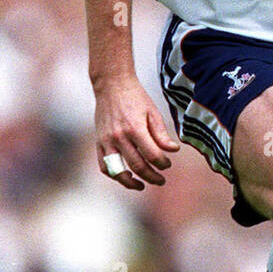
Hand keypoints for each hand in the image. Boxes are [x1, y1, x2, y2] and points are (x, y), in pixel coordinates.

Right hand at [94, 76, 180, 190]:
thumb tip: (173, 150)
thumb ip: (161, 134)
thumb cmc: (136, 97)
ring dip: (131, 183)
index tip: (168, 164)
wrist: (112, 85)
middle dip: (152, 176)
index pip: (152, 155)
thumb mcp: (153, 112)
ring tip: (142, 186)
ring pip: (118, 171)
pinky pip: (103, 166)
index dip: (163, 163)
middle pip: (137, 166)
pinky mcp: (98, 142)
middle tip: (161, 180)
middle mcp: (119, 137)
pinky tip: (125, 177)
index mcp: (135, 128)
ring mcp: (106, 141)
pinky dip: (113, 175)